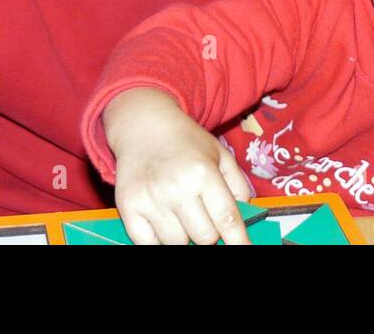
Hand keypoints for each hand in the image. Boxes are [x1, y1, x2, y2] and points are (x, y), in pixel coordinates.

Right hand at [103, 88, 253, 244]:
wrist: (143, 126)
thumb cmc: (186, 142)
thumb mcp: (220, 154)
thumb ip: (239, 186)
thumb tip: (245, 219)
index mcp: (203, 173)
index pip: (227, 219)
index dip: (239, 241)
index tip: (244, 249)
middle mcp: (177, 187)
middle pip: (204, 238)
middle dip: (210, 233)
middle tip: (204, 218)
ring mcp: (151, 199)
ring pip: (177, 245)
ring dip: (184, 236)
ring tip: (182, 215)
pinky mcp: (128, 207)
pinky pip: (149, 245)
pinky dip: (158, 240)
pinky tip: (163, 221)